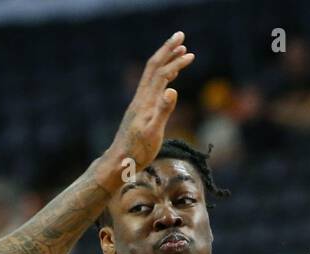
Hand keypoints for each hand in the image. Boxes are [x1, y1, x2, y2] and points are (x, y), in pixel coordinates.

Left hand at [101, 32, 194, 182]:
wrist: (119, 162)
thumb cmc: (137, 152)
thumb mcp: (153, 133)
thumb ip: (163, 111)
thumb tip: (173, 89)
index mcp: (146, 101)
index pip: (161, 74)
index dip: (175, 62)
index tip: (190, 53)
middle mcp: (141, 98)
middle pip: (154, 67)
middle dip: (167, 50)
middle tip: (181, 35)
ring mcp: (140, 104)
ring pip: (153, 75)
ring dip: (166, 60)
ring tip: (180, 51)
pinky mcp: (140, 110)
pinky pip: (152, 86)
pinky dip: (163, 75)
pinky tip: (169, 78)